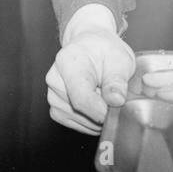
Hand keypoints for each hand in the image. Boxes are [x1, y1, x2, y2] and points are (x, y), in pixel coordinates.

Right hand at [46, 12, 134, 135]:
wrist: (92, 48)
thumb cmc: (105, 51)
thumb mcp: (119, 59)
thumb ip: (117, 81)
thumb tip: (116, 101)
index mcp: (69, 61)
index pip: (81, 97)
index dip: (100, 111)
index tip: (115, 111)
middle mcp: (55, 78)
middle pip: (79, 110)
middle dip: (102, 111)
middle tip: (115, 97)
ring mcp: (52, 95)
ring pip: (78, 120)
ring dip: (96, 117)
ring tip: (104, 96)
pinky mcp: (55, 108)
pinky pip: (74, 123)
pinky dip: (89, 121)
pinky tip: (97, 106)